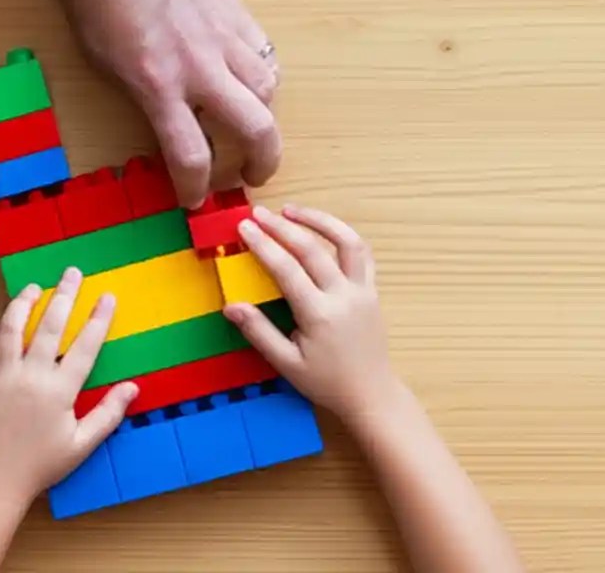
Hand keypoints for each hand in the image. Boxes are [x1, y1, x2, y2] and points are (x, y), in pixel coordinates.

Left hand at [0, 268, 138, 506]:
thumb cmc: (41, 465)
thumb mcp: (81, 444)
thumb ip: (108, 413)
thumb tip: (133, 388)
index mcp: (59, 391)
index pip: (84, 345)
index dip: (98, 318)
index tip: (107, 296)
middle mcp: (30, 377)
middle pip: (49, 325)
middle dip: (64, 294)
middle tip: (72, 273)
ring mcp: (0, 376)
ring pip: (11, 327)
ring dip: (24, 303)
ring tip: (35, 288)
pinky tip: (2, 322)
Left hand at [57, 0, 281, 207]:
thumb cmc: (96, 5)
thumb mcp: (108, 68)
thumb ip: (146, 102)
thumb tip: (170, 131)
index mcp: (158, 85)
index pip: (191, 156)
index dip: (196, 188)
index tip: (193, 199)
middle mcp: (199, 65)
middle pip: (255, 129)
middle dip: (260, 163)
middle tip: (251, 176)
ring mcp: (223, 35)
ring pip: (268, 91)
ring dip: (265, 120)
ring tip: (254, 131)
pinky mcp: (235, 10)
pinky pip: (264, 53)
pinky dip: (263, 76)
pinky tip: (251, 84)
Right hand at [224, 205, 395, 422]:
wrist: (371, 394)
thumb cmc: (326, 382)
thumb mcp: (287, 364)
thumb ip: (259, 332)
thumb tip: (232, 306)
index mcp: (319, 315)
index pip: (287, 269)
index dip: (264, 245)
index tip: (244, 227)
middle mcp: (343, 296)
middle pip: (312, 249)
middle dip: (282, 227)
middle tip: (258, 213)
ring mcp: (362, 290)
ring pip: (346, 241)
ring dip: (319, 220)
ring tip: (293, 210)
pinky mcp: (372, 290)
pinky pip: (361, 253)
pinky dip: (342, 235)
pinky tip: (323, 228)